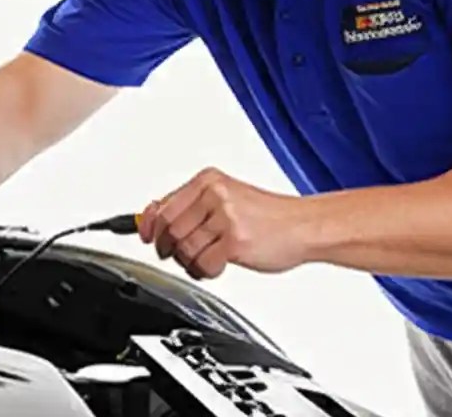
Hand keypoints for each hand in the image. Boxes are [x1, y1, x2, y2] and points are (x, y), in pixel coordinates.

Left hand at [137, 168, 309, 278]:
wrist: (304, 226)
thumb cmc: (268, 215)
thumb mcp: (225, 198)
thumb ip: (189, 206)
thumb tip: (151, 218)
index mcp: (208, 180)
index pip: (163, 205)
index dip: (150, 226)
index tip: (147, 237)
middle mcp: (214, 195)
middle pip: (169, 229)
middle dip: (168, 249)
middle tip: (179, 255)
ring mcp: (225, 217)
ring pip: (184, 250)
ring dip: (190, 263)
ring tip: (205, 260)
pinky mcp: (235, 241)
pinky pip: (203, 264)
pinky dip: (205, 272)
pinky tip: (217, 266)